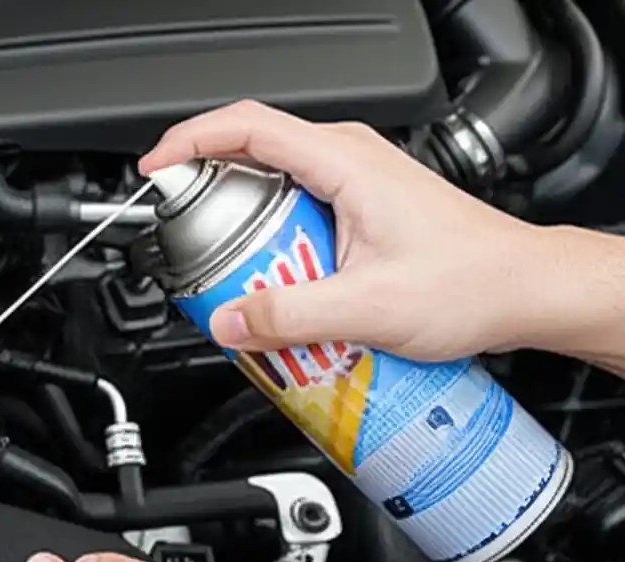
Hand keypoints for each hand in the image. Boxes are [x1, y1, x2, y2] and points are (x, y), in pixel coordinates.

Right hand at [137, 100, 619, 362]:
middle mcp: (345, 161)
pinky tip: (281, 293)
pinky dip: (272, 248)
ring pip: (271, 194)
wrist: (523, 291)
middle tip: (196, 253)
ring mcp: (351, 183)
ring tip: (242, 285)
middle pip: (248, 162)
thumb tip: (227, 319)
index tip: (154, 173)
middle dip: (210, 205)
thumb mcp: (369, 307)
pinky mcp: (357, 210)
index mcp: (342, 161)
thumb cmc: (472, 281)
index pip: (244, 126)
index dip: (188, 142)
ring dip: (244, 235)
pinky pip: (294, 216)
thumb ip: (288, 315)